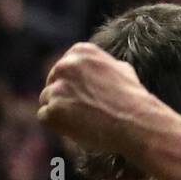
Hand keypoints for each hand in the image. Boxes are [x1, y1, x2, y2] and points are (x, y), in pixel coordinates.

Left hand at [37, 42, 155, 154]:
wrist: (136, 122)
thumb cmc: (132, 100)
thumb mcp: (121, 70)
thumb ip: (101, 65)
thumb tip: (94, 66)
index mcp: (81, 51)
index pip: (63, 68)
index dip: (72, 86)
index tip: (85, 97)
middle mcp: (66, 65)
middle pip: (52, 83)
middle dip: (63, 98)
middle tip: (83, 112)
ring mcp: (58, 87)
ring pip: (47, 100)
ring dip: (61, 112)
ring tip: (85, 121)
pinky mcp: (53, 109)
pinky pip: (44, 117)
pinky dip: (57, 125)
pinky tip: (78, 127)